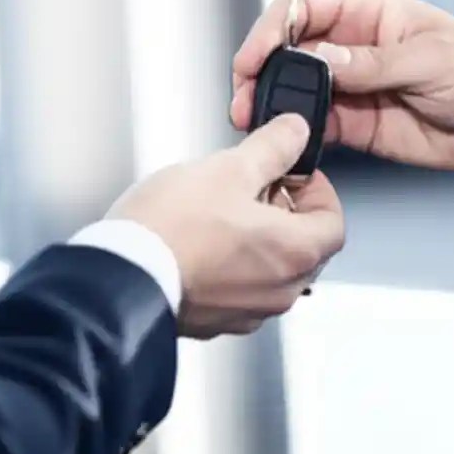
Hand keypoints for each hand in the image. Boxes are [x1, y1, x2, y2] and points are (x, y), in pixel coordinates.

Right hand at [108, 115, 343, 338]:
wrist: (120, 277)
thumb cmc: (171, 229)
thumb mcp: (228, 168)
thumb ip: (272, 148)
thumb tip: (294, 133)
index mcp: (294, 253)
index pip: (333, 223)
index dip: (318, 192)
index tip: (293, 175)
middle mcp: (278, 291)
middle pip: (304, 249)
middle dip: (286, 214)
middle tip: (255, 187)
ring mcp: (246, 311)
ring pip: (271, 270)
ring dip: (258, 240)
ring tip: (221, 211)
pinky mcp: (214, 320)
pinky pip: (238, 288)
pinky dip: (230, 264)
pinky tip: (199, 241)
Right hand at [230, 0, 453, 193]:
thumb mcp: (430, 62)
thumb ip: (371, 65)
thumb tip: (320, 61)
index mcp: (370, 11)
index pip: (303, 5)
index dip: (271, 28)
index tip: (255, 58)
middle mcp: (353, 45)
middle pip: (287, 47)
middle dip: (258, 68)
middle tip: (241, 98)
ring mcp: (351, 85)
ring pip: (293, 89)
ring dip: (269, 104)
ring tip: (252, 124)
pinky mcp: (355, 123)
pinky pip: (314, 125)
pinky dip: (294, 134)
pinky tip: (284, 145)